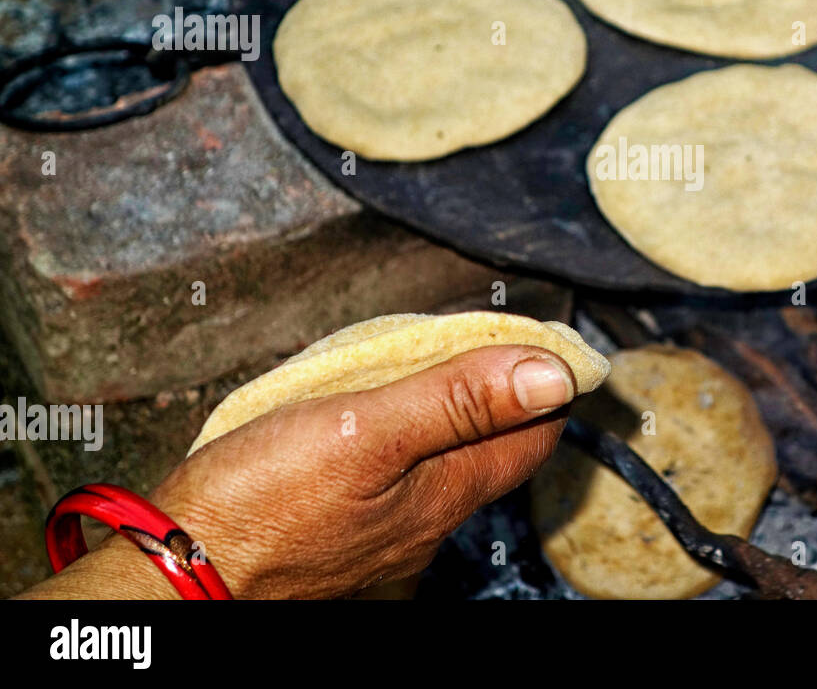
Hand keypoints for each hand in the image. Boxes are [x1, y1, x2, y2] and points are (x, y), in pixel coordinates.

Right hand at [22, 345, 576, 598]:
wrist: (174, 573)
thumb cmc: (258, 505)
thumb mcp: (367, 428)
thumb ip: (460, 398)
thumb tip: (552, 373)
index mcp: (445, 492)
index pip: (535, 433)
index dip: (545, 378)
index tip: (538, 332)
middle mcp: (426, 521)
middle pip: (492, 448)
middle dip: (500, 392)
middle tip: (486, 337)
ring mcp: (385, 533)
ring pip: (444, 462)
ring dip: (452, 411)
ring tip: (432, 363)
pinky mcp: (342, 534)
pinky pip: (398, 478)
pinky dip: (406, 437)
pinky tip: (374, 415)